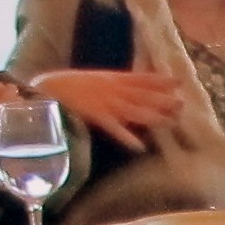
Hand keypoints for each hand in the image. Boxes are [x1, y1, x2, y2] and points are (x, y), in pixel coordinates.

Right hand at [35, 67, 188, 146]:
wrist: (41, 90)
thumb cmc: (63, 86)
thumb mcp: (91, 79)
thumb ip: (109, 84)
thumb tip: (126, 90)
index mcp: (110, 78)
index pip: (140, 78)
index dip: (160, 80)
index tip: (179, 81)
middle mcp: (111, 89)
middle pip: (142, 95)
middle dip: (163, 99)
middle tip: (183, 104)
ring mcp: (104, 103)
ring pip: (134, 110)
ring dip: (153, 115)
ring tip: (171, 121)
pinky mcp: (93, 116)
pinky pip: (112, 128)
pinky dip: (126, 137)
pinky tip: (139, 146)